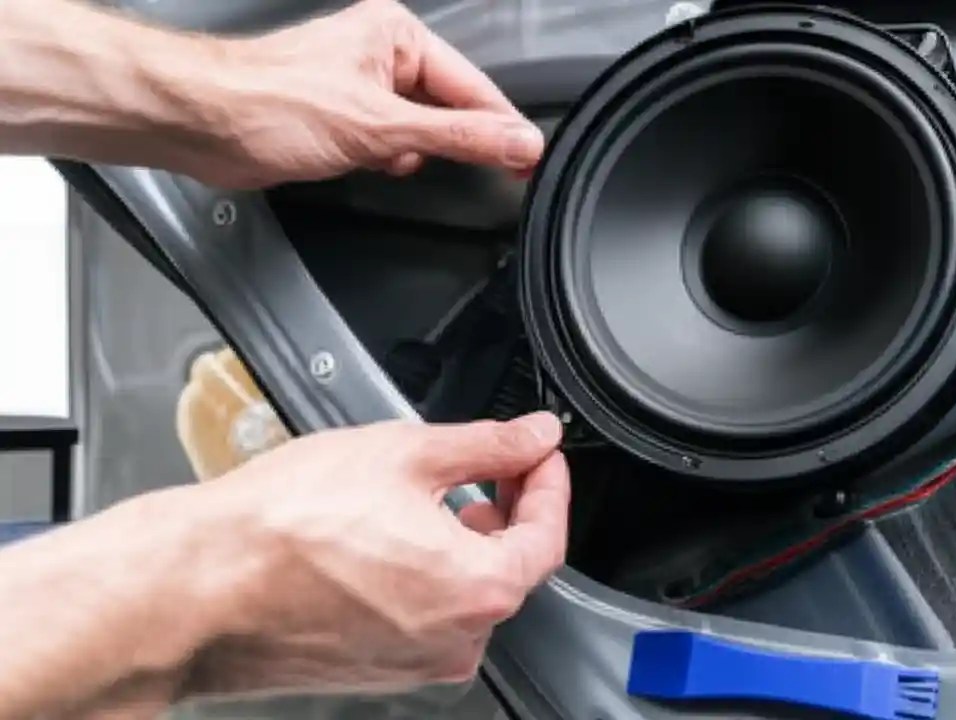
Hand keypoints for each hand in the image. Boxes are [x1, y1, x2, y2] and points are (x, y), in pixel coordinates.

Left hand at [176, 0, 542, 188]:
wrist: (201, 123)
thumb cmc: (269, 104)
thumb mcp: (383, 127)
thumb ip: (460, 137)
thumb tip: (518, 142)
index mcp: (395, 35)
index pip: (472, 86)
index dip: (502, 127)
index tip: (531, 161)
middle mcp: (380, 54)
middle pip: (448, 107)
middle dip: (446, 141)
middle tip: (473, 171)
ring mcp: (361, 86)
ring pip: (418, 129)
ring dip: (409, 152)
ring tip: (385, 157)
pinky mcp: (342, 117)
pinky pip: (388, 142)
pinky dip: (385, 158)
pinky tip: (368, 163)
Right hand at [182, 412, 568, 696]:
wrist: (196, 588)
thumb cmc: (283, 527)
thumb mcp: (405, 454)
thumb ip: (488, 445)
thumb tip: (533, 436)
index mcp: (479, 590)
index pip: (548, 535)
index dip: (548, 483)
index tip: (537, 454)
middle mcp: (457, 641)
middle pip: (510, 567)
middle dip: (505, 511)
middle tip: (487, 467)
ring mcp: (416, 665)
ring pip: (464, 593)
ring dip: (460, 543)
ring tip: (420, 498)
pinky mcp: (378, 670)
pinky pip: (423, 617)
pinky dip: (422, 575)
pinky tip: (383, 540)